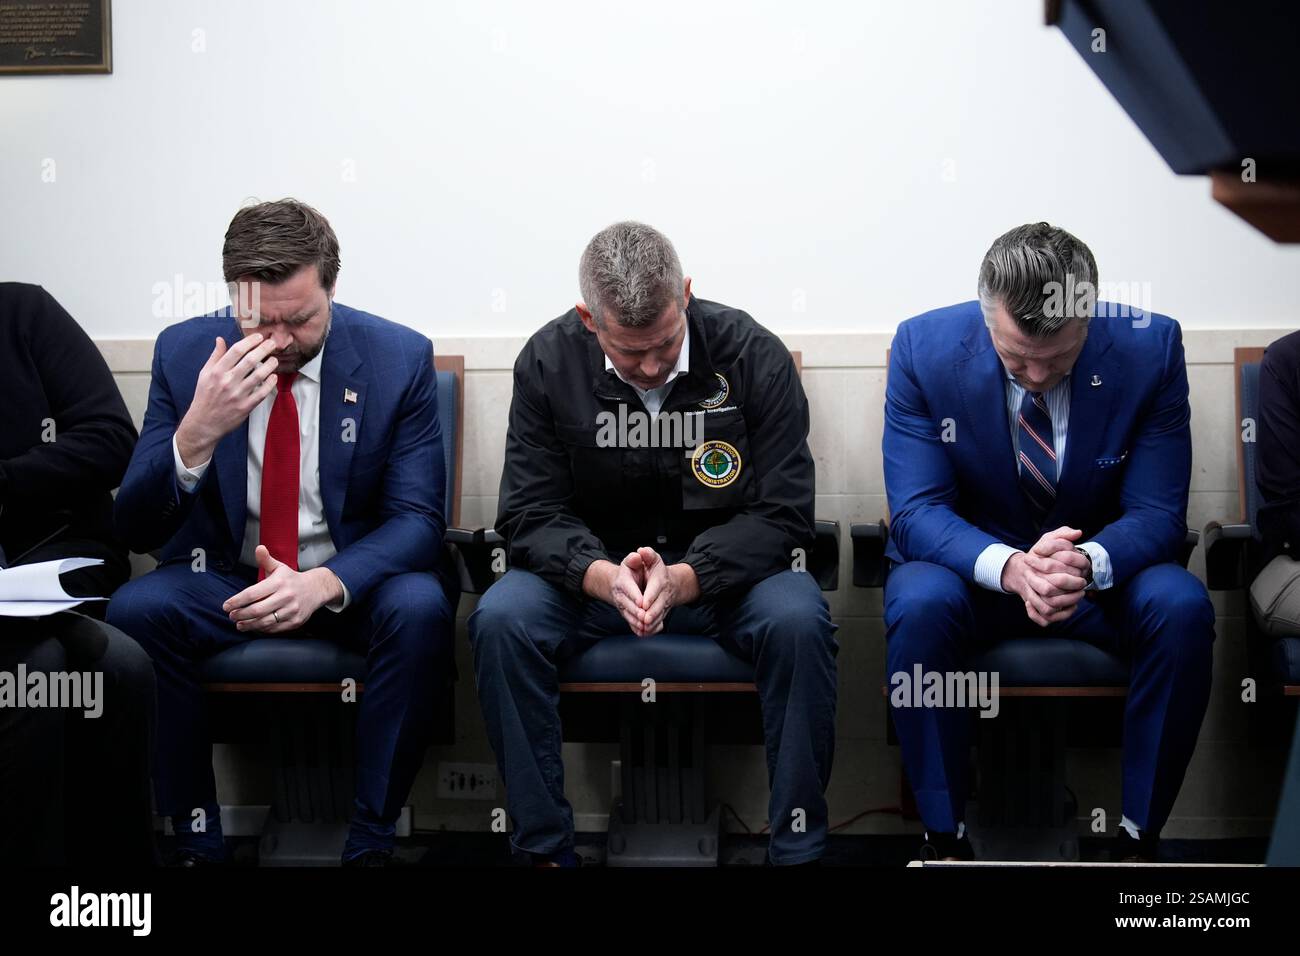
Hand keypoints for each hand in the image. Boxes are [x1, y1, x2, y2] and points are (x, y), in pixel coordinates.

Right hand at [176, 333, 280, 466]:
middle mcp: (227, 381)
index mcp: (216, 371)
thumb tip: (220, 339)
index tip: (259, 337)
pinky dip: (270, 383)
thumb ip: (215, 356)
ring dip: (270, 365)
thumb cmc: (205, 396)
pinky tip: (273, 376)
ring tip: (274, 359)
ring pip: (259, 375)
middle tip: (272, 343)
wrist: (204, 423)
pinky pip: (262, 392)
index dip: (250, 342)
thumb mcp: (205, 374)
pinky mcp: (245, 407)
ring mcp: (237, 394)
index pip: (236, 351)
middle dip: (264, 349)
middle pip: (250, 360)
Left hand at [222, 545, 341, 633]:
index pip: (252, 593)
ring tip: (239, 624)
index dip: (237, 601)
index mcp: (279, 582)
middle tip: (232, 616)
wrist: (316, 589)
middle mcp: (286, 596)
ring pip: (265, 621)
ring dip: (249, 624)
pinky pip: (275, 628)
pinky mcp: (295, 621)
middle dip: (240, 615)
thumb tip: (258, 548)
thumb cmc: (292, 579)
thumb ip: (266, 559)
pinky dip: (262, 629)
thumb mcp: (279, 567)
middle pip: (257, 610)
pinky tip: (254, 626)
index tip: (226, 606)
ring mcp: (292, 610)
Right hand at [583, 553, 648, 634]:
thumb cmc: (630, 571)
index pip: (628, 588)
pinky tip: (647, 632)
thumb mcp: (632, 561)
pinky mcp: (626, 615)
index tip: (642, 602)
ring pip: (628, 616)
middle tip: (645, 616)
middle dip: (636, 612)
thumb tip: (638, 554)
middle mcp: (620, 595)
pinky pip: (631, 624)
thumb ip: (635, 557)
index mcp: (623, 581)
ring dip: (637, 622)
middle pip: (627, 605)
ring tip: (646, 626)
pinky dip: (638, 629)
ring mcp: (622, 606)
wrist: (620, 583)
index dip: (635, 596)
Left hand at [636, 548, 699, 636]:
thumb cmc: (656, 570)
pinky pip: (659, 622)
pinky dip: (652, 628)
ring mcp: (664, 604)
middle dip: (652, 612)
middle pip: (659, 604)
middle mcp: (664, 593)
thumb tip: (641, 551)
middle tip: (644, 619)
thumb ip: (647, 554)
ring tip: (643, 628)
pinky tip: (645, 633)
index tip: (643, 602)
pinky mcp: (662, 613)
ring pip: (659, 615)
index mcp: (661, 579)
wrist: (670, 583)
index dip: (650, 596)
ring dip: (652, 622)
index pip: (656, 588)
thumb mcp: (652, 558)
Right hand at [1001, 526, 1088, 626]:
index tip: (1082, 575)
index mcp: (1033, 565)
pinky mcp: (1032, 606)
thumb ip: (1062, 533)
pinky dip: (1055, 617)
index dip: (1069, 576)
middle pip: (1048, 592)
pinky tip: (1069, 609)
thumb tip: (1078, 533)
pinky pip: (1041, 618)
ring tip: (1078, 598)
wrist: (1016, 571)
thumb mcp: (1047, 539)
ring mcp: (1030, 596)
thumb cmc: (1037, 554)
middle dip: (1069, 592)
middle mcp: (1030, 582)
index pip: (1049, 572)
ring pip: (1046, 609)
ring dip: (1065, 606)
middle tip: (1081, 587)